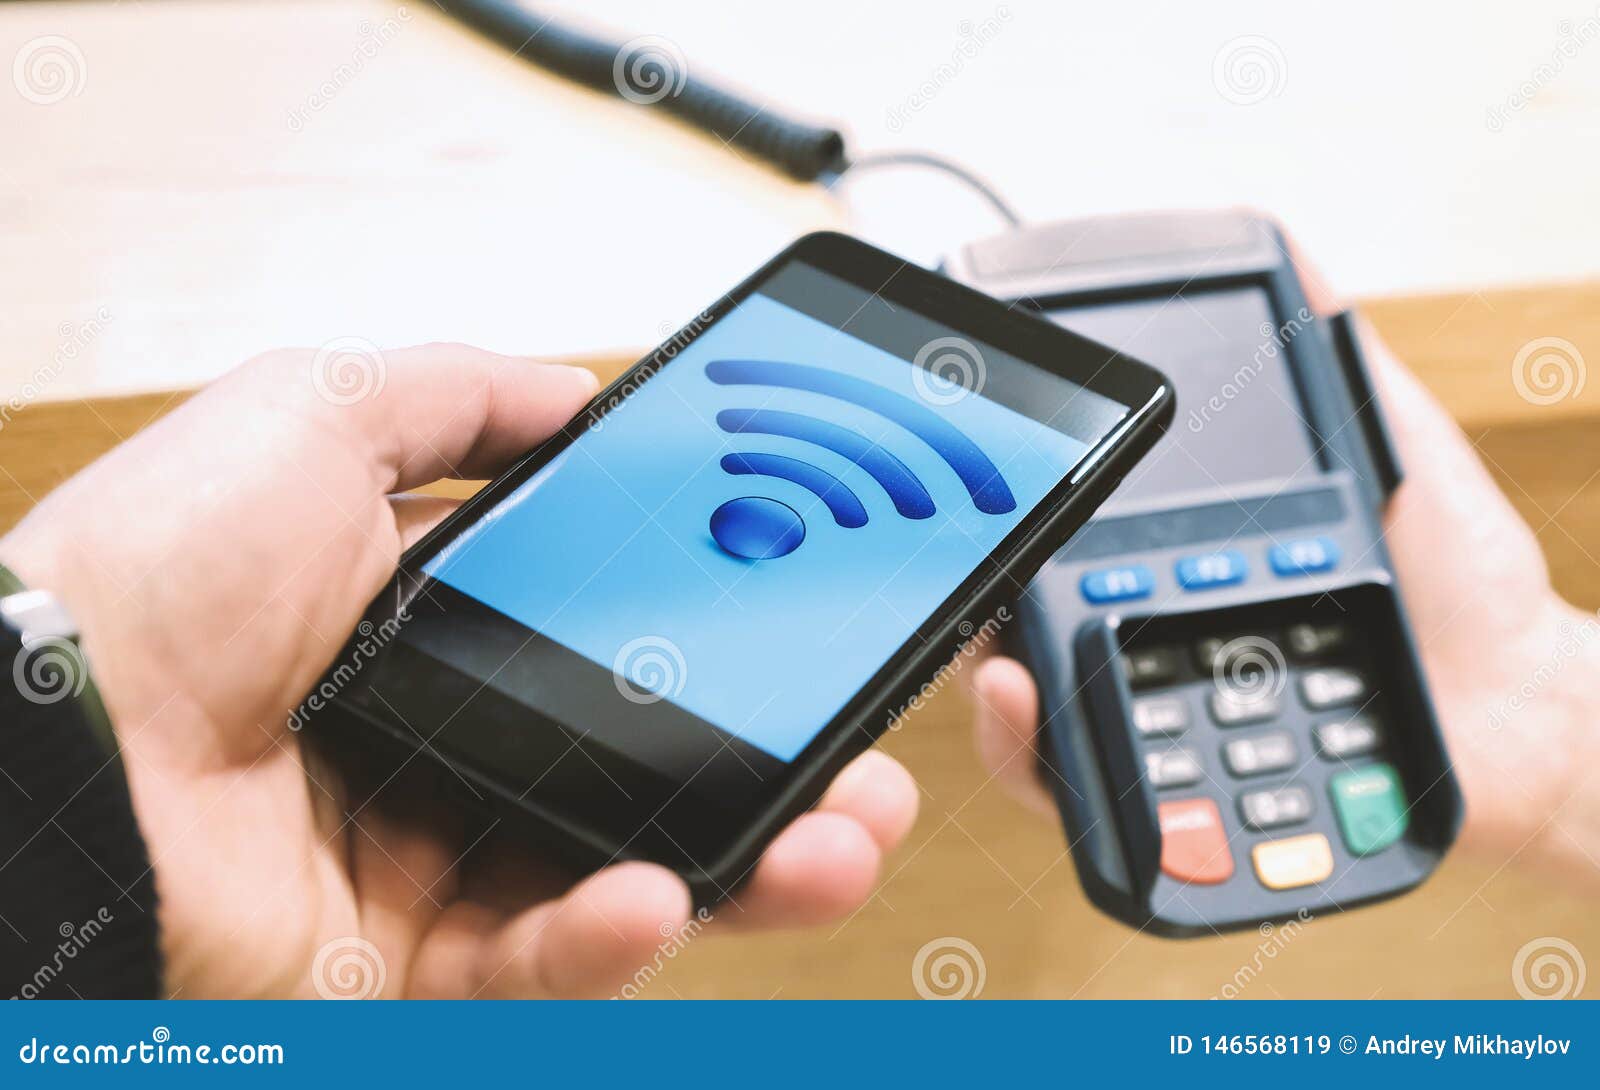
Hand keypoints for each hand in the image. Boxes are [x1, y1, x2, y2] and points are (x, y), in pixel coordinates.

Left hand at [0, 343, 917, 997]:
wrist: (45, 743)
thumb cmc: (153, 572)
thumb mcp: (321, 414)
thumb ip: (461, 393)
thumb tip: (575, 389)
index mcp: (442, 620)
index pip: (623, 628)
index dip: (726, 624)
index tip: (814, 614)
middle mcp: (452, 741)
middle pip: (651, 763)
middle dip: (779, 764)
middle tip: (869, 756)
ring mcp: (434, 856)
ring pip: (628, 872)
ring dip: (749, 862)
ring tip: (840, 842)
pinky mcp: (406, 961)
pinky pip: (540, 961)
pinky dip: (613, 935)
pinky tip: (666, 896)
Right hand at [969, 272, 1599, 891]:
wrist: (1523, 705)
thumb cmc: (1461, 583)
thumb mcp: (1393, 450)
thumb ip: (1335, 362)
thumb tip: (1287, 252)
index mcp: (1175, 557)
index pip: (1060, 538)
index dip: (1005, 522)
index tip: (983, 491)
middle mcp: (1147, 637)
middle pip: (1017, 627)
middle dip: (975, 608)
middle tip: (978, 588)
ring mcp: (1156, 721)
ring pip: (1027, 719)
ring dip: (992, 695)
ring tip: (1002, 670)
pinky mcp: (1175, 801)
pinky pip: (1080, 798)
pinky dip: (1041, 772)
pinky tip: (1036, 719)